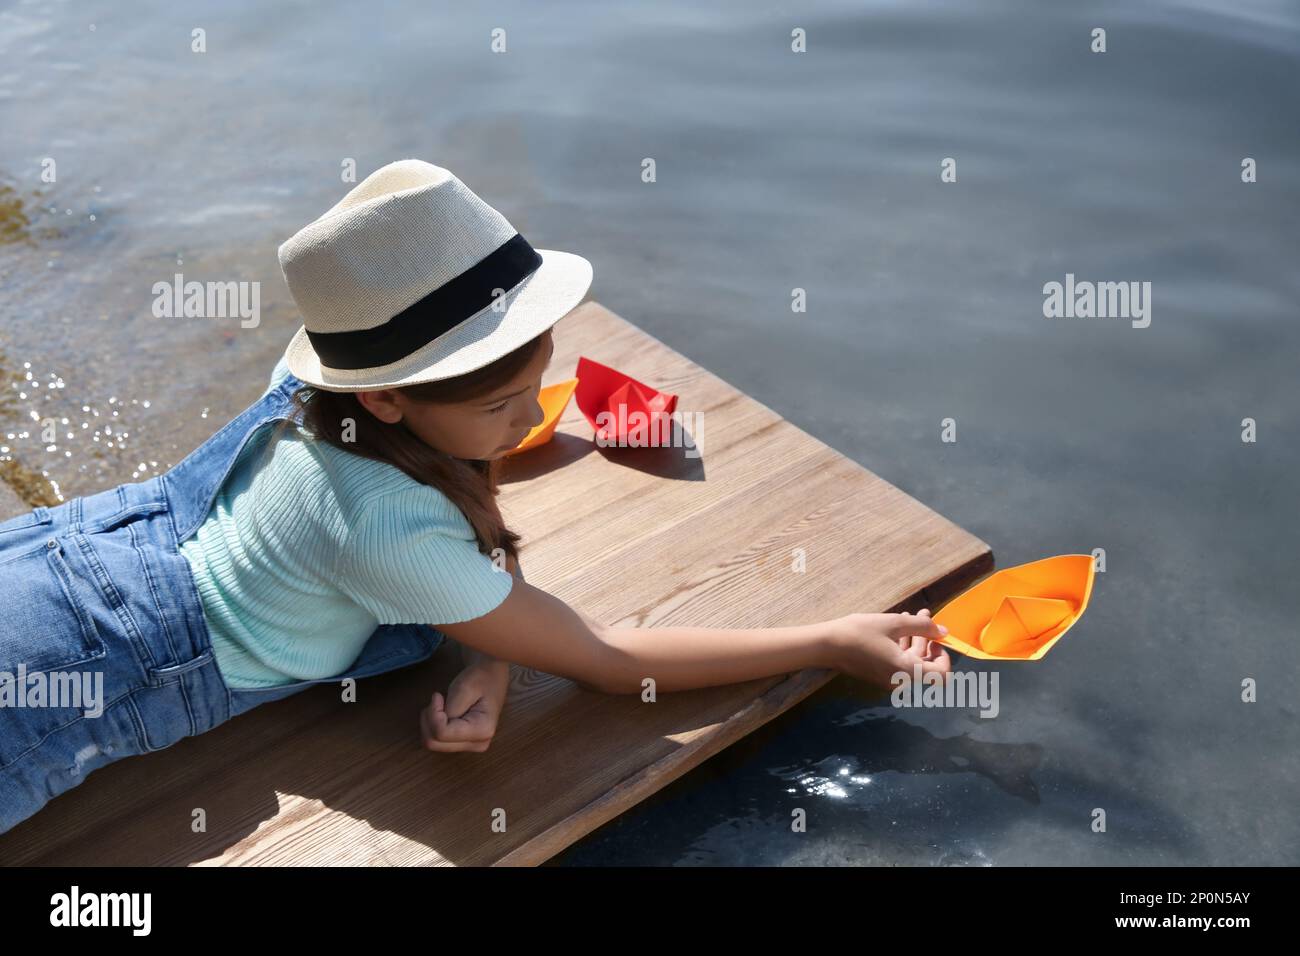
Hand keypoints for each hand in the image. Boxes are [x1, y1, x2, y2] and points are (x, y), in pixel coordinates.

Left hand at [419, 660, 510, 752]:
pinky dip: (432, 726)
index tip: (437, 696)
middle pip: (435, 743)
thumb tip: (437, 723)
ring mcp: (471, 745)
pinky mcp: (464, 743)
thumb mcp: (464, 687)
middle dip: (429, 720)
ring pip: (433, 744)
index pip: (442, 733)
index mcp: (482, 730)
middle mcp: (478, 743)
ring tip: (441, 705)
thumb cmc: (480, 679)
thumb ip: (451, 708)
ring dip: (430, 723)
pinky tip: (442, 713)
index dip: (433, 714)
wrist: (491, 677)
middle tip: (438, 701)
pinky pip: (437, 741)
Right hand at [831, 609, 951, 687]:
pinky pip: (899, 663)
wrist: (827, 645)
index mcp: (906, 671)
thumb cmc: (860, 632)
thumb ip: (922, 626)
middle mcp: (900, 680)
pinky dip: (902, 646)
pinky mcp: (879, 675)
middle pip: (926, 666)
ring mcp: (889, 679)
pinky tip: (898, 626)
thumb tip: (944, 631)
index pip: (941, 675)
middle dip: (928, 640)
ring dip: (915, 639)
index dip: (944, 656)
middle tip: (925, 616)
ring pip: (912, 662)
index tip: (936, 637)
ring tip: (912, 614)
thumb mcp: (894, 623)